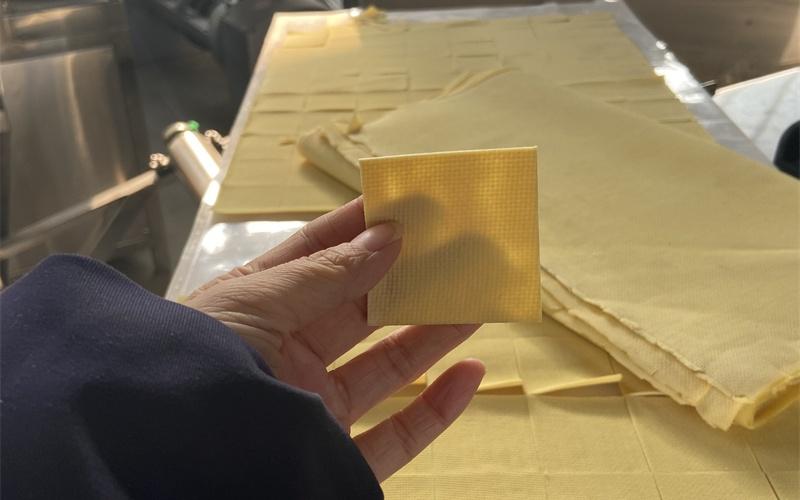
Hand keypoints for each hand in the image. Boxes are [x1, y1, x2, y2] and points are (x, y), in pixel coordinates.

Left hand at [185, 197, 484, 480]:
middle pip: (358, 312)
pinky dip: (438, 408)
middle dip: (405, 278)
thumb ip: (326, 274)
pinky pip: (397, 435)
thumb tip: (388, 236)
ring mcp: (312, 409)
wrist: (172, 470)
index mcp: (254, 312)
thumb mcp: (255, 303)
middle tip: (451, 248)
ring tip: (473, 299)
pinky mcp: (335, 459)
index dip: (358, 229)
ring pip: (385, 368)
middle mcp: (284, 358)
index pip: (314, 260)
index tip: (403, 203)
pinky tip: (471, 371)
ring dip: (432, 333)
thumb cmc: (197, 366)